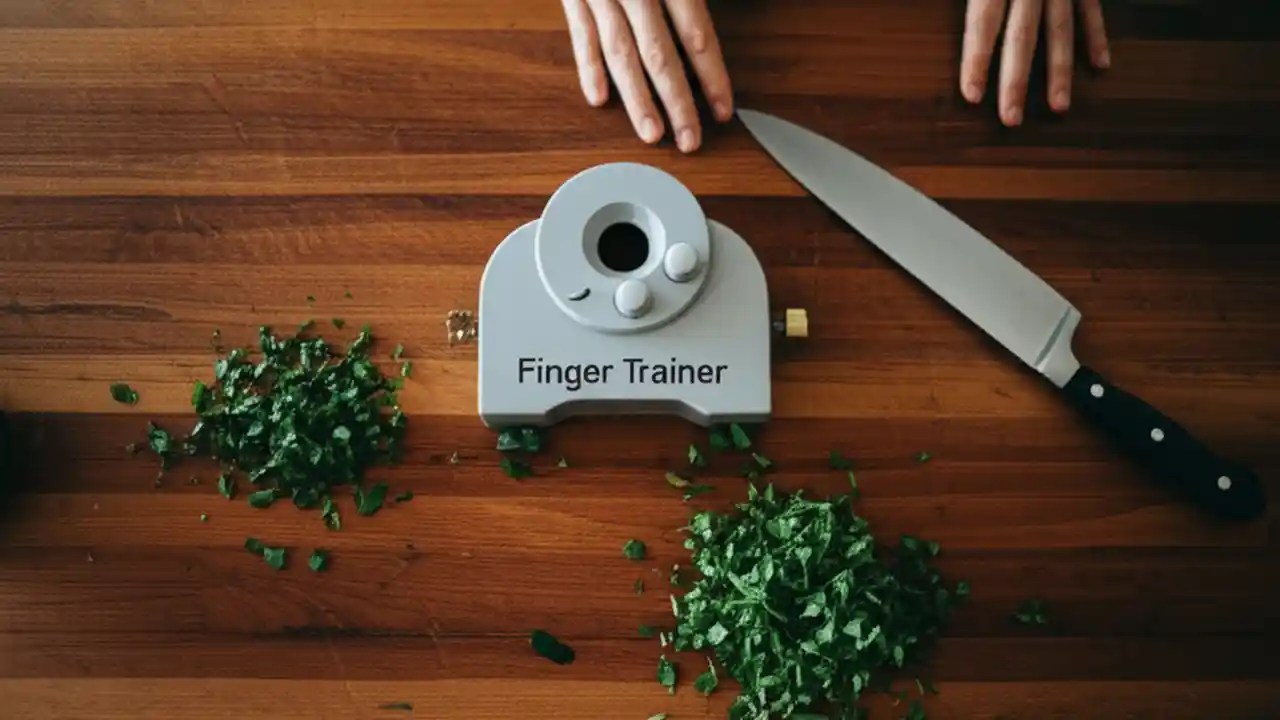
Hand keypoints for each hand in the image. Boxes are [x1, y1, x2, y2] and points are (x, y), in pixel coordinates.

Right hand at [561, 0, 734, 152]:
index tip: (722, 110)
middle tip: (690, 140)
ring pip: (620, 53)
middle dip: (677, 102)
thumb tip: (710, 33)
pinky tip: (599, 99)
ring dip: (637, 98)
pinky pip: (581, 36)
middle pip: (660, 55)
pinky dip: (589, 68)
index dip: (712, 76)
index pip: (697, 36)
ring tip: (651, 133)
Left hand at [960, 0, 1110, 125]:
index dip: (976, 59)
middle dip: (1016, 81)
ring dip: (1060, 71)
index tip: (972, 97)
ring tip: (1059, 107)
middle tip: (1011, 120)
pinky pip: (1091, 9)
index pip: (982, 23)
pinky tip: (1100, 65)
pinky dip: (1097, 36)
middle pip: (1021, 36)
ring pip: (1060, 29)